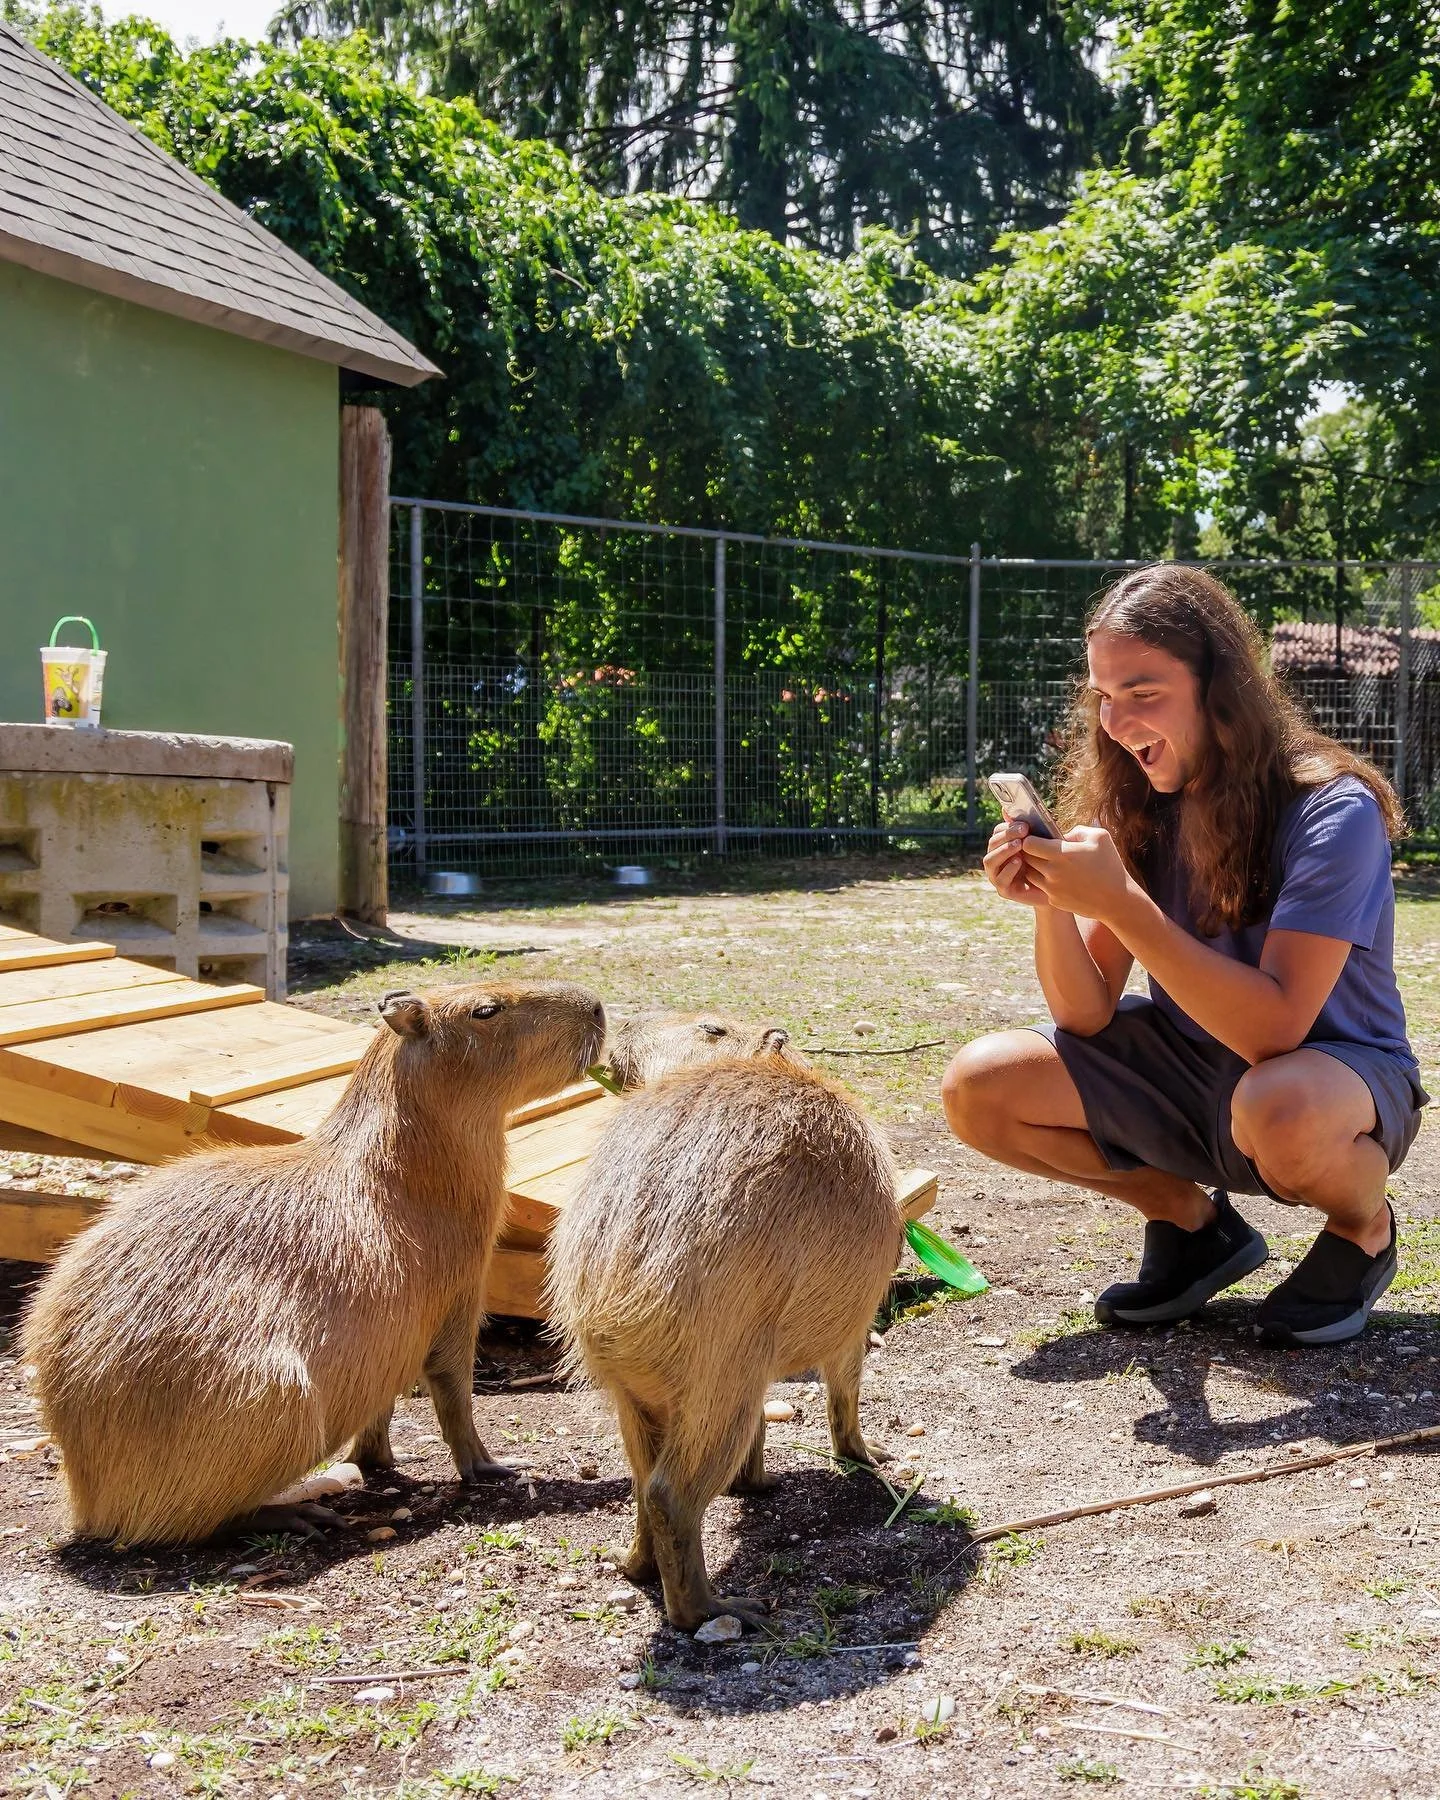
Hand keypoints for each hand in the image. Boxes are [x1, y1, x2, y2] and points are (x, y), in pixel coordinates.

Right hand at [982, 819, 1049, 908]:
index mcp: (1003, 846)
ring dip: (1003, 851)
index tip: (1025, 824)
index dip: (1008, 826)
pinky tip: (1019, 861)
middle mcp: (997, 860)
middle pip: (992, 843)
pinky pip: (1000, 879)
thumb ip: (1026, 829)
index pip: (997, 832)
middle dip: (1007, 835)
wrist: (1056, 890)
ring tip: (1019, 845)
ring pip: (990, 860)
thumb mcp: (1039, 844)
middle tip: (1023, 831)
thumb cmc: (1047, 863)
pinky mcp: (1004, 890)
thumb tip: (1006, 809)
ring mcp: (997, 876)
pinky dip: (1008, 869)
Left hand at [1018, 825, 1133, 922]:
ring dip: (1035, 868)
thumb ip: (1077, 831)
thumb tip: (1061, 835)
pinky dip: (1046, 882)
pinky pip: (1041, 887)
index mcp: (1061, 854)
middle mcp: (1052, 872)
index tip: (1038, 837)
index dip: (1030, 839)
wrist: (1117, 901)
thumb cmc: (1111, 865)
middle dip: (1031, 852)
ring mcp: (1051, 888)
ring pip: (1030, 874)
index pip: (1028, 843)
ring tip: (1049, 863)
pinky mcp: (1053, 900)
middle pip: (1026, 859)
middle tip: (1040, 849)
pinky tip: (1059, 878)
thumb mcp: (1100, 837)